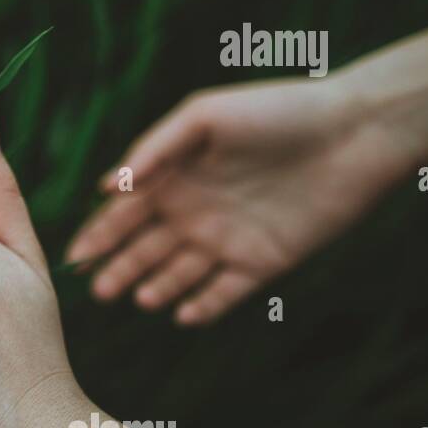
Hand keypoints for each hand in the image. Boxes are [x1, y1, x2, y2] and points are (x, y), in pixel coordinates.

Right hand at [66, 75, 411, 323]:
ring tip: (137, 300)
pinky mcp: (263, 262)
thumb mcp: (204, 117)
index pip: (124, 215)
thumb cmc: (277, 111)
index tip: (72, 260)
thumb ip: (154, 150)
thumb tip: (106, 188)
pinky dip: (204, 306)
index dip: (97, 237)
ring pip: (179, 275)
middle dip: (118, 270)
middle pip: (144, 251)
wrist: (354, 131)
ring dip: (156, 288)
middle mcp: (194, 212)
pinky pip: (225, 293)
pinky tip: (183, 316)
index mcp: (175, 178)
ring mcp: (227, 239)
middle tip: (97, 292)